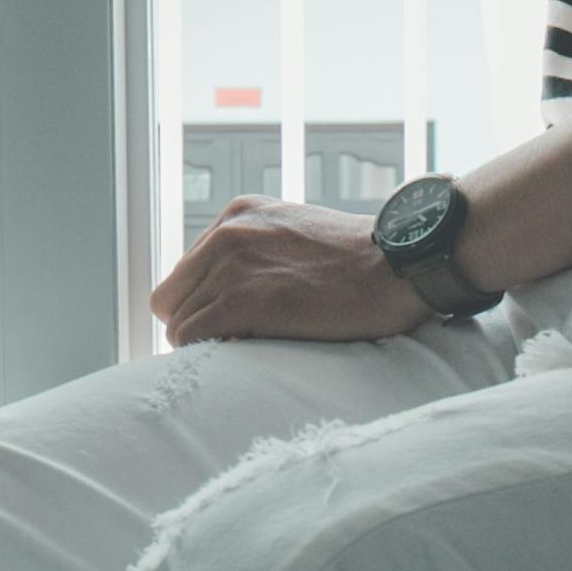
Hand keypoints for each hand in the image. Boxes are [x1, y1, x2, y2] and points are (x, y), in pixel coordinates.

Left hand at [151, 196, 431, 343]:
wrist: (400, 265)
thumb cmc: (364, 263)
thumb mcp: (299, 237)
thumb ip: (260, 255)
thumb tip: (231, 299)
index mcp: (238, 215)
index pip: (185, 273)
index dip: (203, 305)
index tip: (231, 325)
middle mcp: (226, 233)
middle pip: (171, 299)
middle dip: (196, 325)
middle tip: (235, 345)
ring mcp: (232, 265)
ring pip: (178, 323)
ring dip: (207, 345)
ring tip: (249, 351)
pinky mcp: (242, 300)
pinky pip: (193, 338)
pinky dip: (211, 354)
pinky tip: (247, 355)